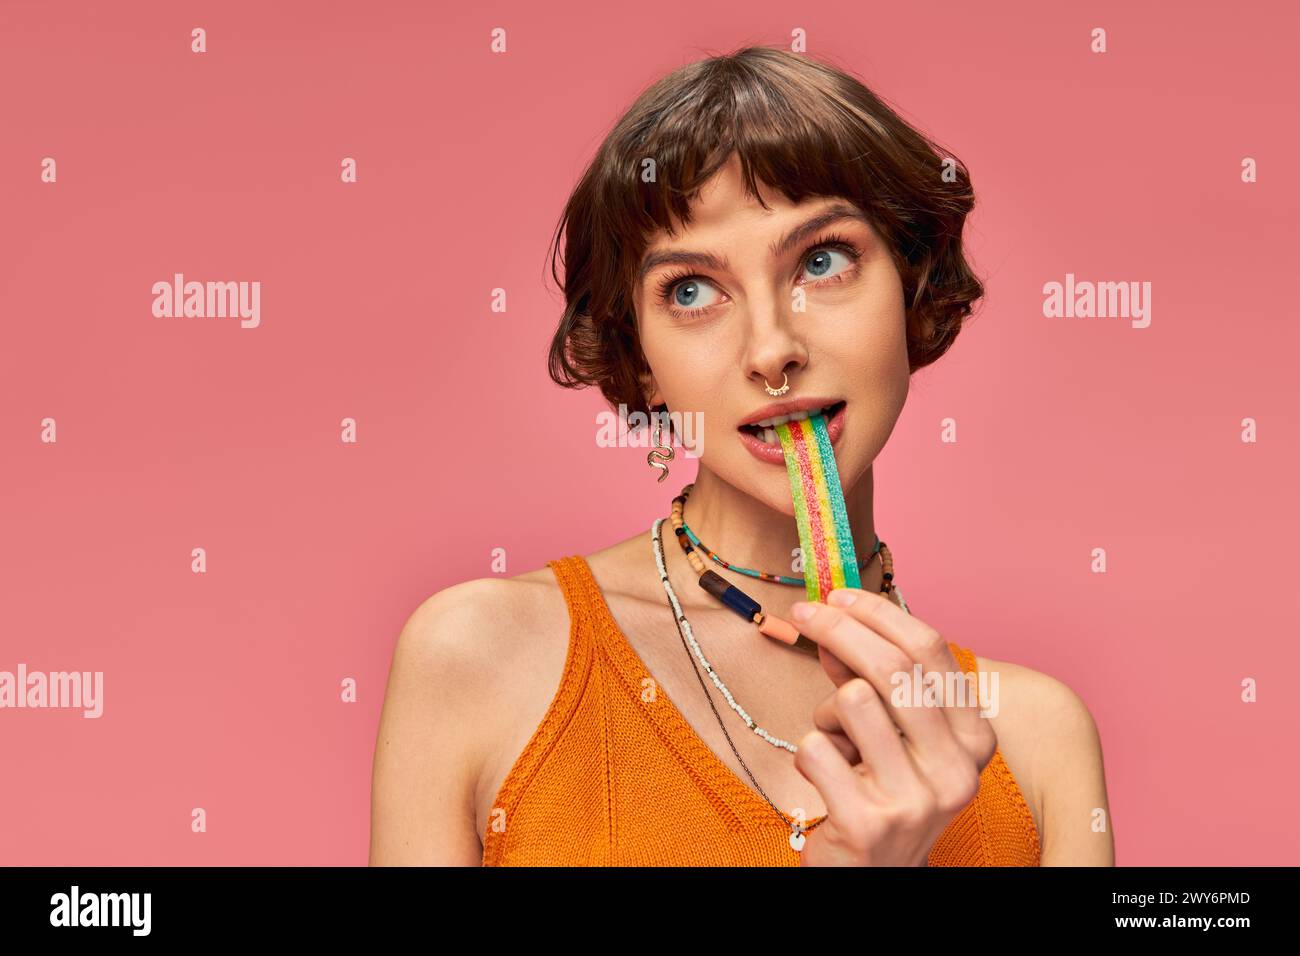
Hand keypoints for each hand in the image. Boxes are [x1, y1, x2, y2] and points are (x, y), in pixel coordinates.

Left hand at [788, 588, 995, 865]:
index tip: (838, 594)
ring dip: (827, 713)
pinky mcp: (870, 821)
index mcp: (975, 738)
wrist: (874, 876)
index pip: (930, 649)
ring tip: (835, 742)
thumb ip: (868, 677)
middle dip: (839, 629)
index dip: (879, 613)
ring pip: (852, 701)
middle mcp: (958, 768)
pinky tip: (825, 779)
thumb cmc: (882, 792)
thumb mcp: (891, 732)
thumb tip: (833, 621)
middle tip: (802, 614)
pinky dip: (808, 754)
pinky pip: (816, 749)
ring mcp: (917, 798)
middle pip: (893, 667)